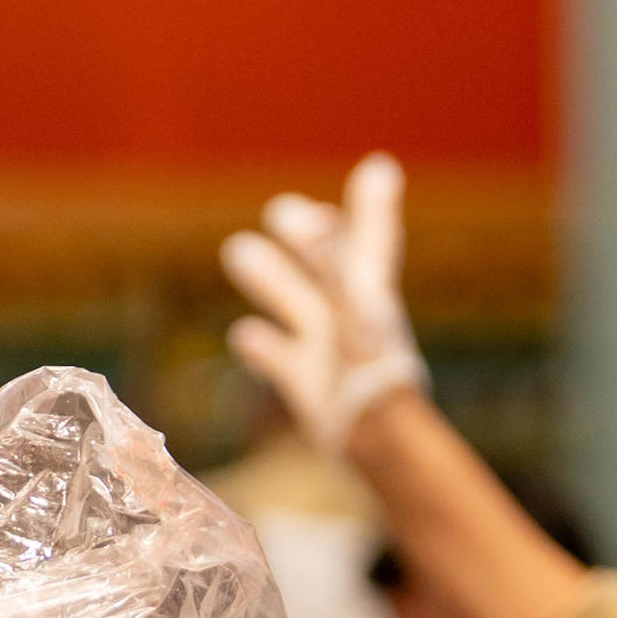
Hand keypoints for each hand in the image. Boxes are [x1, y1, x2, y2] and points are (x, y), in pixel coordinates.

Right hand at [222, 153, 426, 451]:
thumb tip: (309, 215)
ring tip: (237, 251)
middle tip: (279, 210)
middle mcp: (348, 318)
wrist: (379, 446)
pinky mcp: (311, 388)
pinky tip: (242, 335)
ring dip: (270, 280)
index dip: (371, 208)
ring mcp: (328, 353)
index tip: (379, 171)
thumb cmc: (369, 371)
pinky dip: (261, 344)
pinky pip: (281, 360)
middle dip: (303, 239)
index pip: (369, 240)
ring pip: (294, 306)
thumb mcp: (348, 305)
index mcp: (366, 292)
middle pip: (324, 269)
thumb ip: (329, 260)